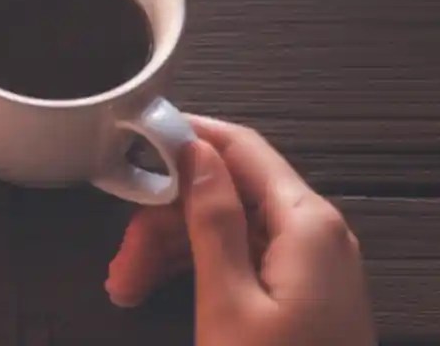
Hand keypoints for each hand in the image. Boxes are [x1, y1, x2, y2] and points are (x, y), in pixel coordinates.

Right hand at [106, 116, 375, 345]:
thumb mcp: (229, 303)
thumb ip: (212, 220)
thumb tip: (196, 152)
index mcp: (306, 223)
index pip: (241, 147)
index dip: (186, 136)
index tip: (135, 141)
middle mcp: (316, 233)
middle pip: (227, 192)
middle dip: (166, 217)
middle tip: (123, 258)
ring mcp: (312, 264)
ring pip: (228, 228)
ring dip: (173, 250)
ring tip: (128, 287)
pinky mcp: (303, 293)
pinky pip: (244, 259)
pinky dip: (200, 270)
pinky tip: (159, 291)